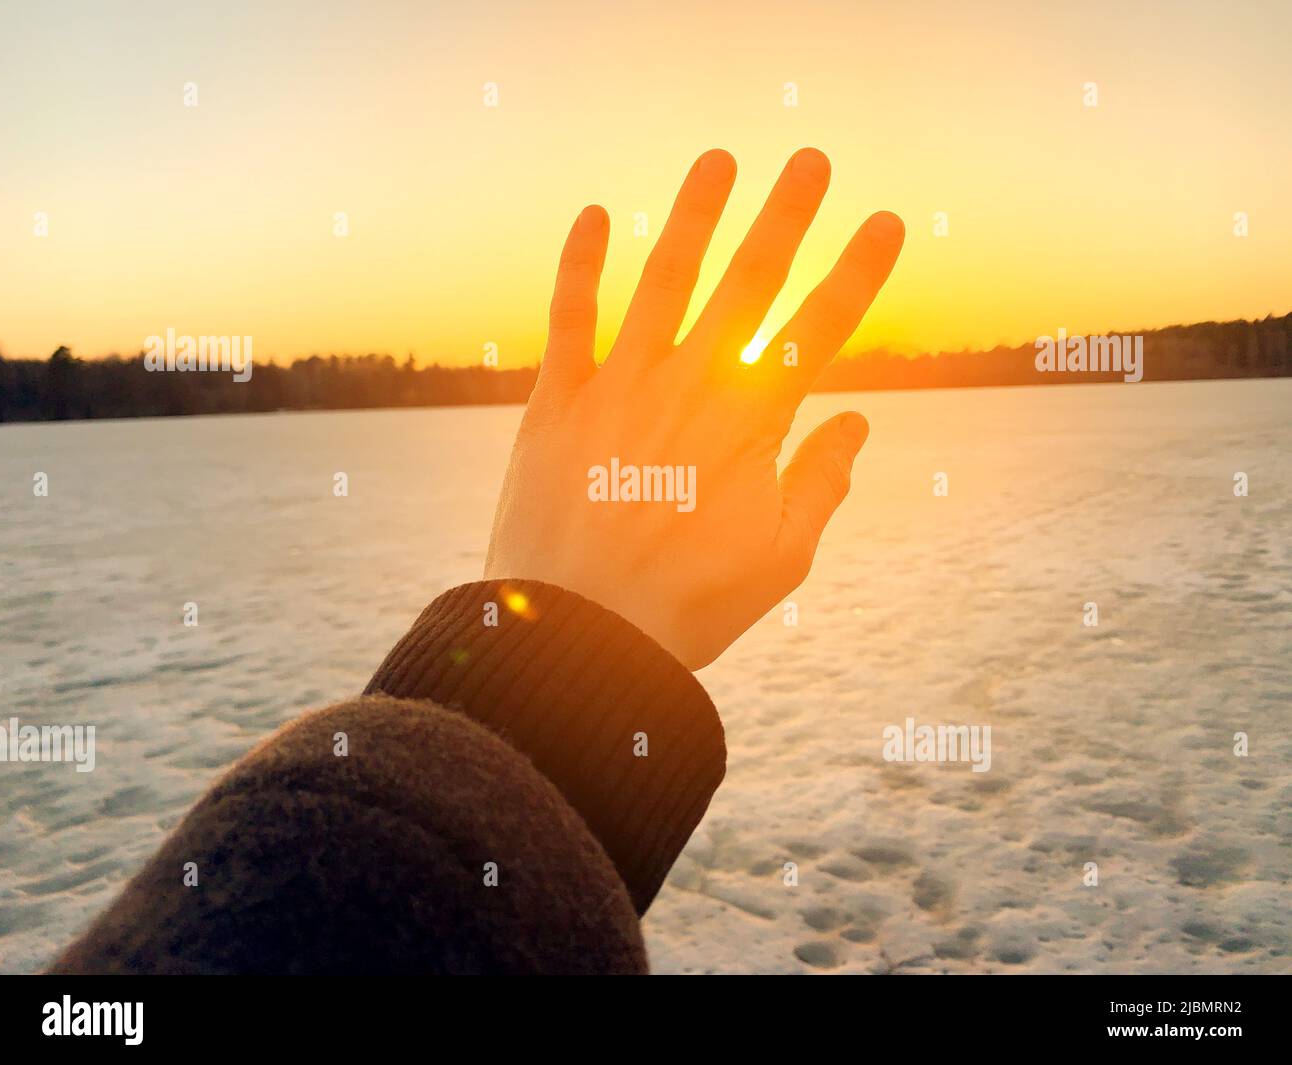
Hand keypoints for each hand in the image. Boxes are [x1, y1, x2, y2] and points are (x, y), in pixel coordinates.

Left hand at [485, 148, 903, 668]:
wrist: (576, 639)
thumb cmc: (686, 608)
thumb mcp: (780, 559)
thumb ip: (822, 483)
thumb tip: (857, 420)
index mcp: (750, 424)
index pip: (817, 328)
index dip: (855, 273)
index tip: (885, 222)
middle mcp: (688, 386)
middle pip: (747, 284)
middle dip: (786, 218)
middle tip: (812, 160)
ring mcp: (618, 387)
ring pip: (664, 280)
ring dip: (695, 215)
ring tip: (719, 159)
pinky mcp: (555, 404)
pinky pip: (568, 318)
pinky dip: (580, 264)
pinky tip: (597, 213)